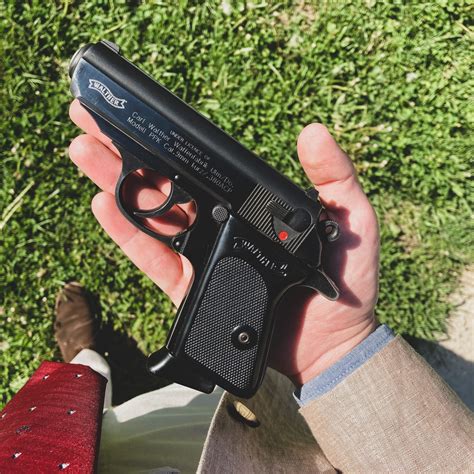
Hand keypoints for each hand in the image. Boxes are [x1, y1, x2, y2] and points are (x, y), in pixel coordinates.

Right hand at [68, 100, 378, 385]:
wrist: (330, 344)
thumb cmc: (345, 283)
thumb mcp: (351, 221)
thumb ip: (335, 180)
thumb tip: (313, 133)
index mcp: (249, 207)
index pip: (205, 169)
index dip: (173, 144)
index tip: (142, 117)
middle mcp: (220, 225)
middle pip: (169, 185)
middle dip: (130, 155)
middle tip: (94, 124)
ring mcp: (203, 255)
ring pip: (154, 216)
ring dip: (119, 185)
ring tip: (88, 154)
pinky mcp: (192, 286)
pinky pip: (157, 257)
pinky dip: (130, 233)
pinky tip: (107, 205)